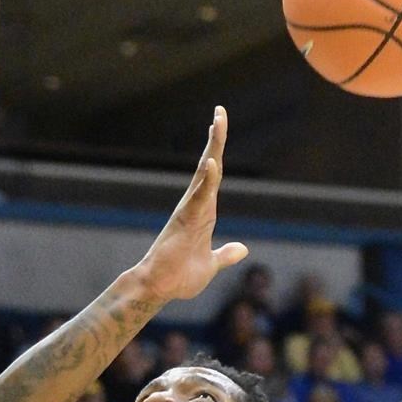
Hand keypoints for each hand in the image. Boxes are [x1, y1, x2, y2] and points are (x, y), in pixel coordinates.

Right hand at [129, 108, 250, 301]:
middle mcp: (196, 206)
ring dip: (213, 147)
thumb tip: (242, 249)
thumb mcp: (211, 264)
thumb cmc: (180, 277)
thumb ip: (225, 255)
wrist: (159, 289)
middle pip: (210, 165)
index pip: (214, 176)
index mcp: (204, 212)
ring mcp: (191, 210)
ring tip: (217, 121)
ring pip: (205, 173)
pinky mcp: (185, 220)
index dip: (217, 152)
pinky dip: (207, 179)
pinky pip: (199, 196)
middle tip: (220, 112)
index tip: (217, 127)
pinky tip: (212, 161)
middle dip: (216, 139)